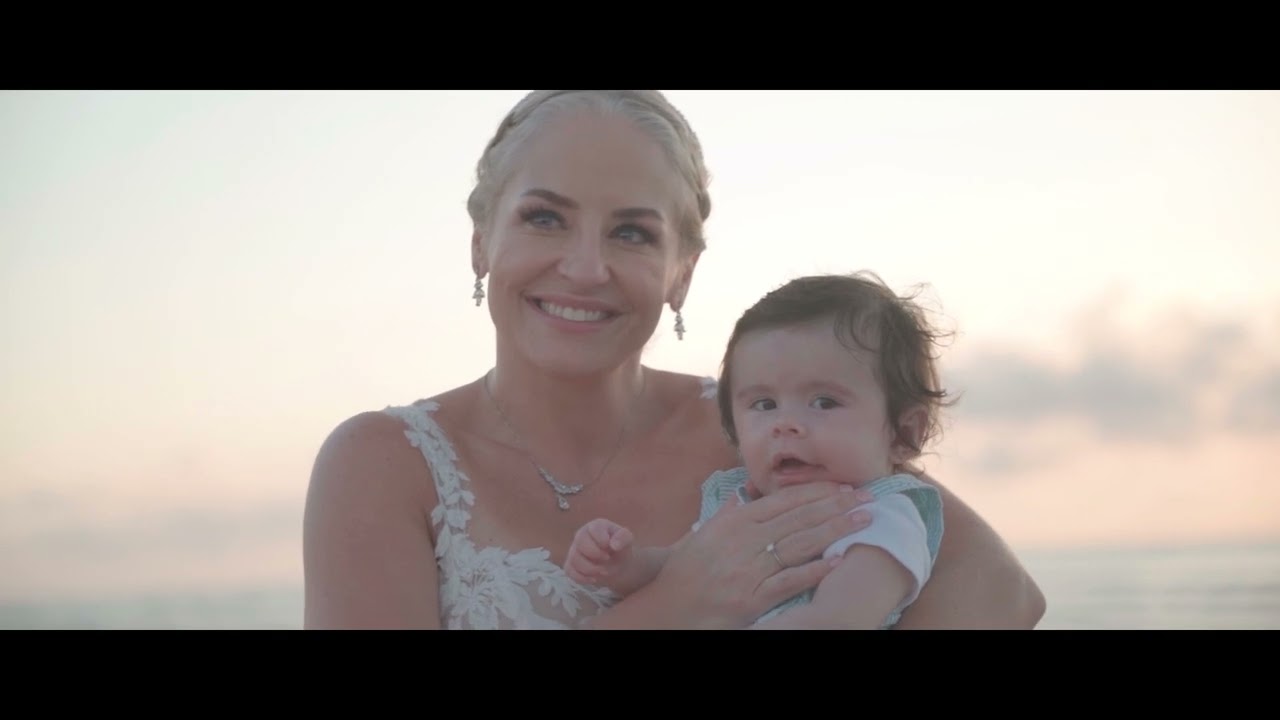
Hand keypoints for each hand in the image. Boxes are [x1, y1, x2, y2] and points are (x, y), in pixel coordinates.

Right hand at [564, 518, 635, 585]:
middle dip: (595, 553)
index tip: (610, 547)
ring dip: (590, 568)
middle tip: (607, 559)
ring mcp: (574, 550)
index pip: (593, 529)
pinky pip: (569, 570)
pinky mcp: (571, 564)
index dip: (601, 539)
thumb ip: (623, 538)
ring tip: (604, 571)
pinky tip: (594, 579)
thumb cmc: (620, 548)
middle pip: (580, 542)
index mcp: (596, 526)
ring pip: (574, 558)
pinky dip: (582, 577)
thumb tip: (613, 545)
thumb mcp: (627, 540)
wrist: (617, 565)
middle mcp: (582, 535)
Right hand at [648, 483, 873, 628]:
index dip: (816, 491)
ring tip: (863, 521)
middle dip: (835, 505)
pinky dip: (814, 571)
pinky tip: (837, 561)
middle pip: (798, 518)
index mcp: (733, 522)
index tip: (842, 485)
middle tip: (866, 498)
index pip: (783, 501)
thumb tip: (744, 494)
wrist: (665, 607)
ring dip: (834, 530)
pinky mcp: (751, 598)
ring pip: (799, 544)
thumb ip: (726, 514)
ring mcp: (748, 570)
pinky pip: (788, 581)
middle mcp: (742, 541)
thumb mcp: (700, 535)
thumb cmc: (682, 572)